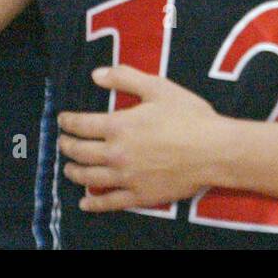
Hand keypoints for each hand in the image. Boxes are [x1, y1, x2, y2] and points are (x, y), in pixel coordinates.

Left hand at [56, 65, 223, 211]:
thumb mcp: (159, 88)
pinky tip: (85, 203)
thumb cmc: (189, 116)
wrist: (213, 150)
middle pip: (81, 152)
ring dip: (74, 172)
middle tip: (63, 143)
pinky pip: (109, 202)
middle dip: (67, 146)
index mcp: (119, 126)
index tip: (63, 120)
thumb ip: (126, 78)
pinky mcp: (138, 195)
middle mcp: (116, 153)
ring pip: (89, 178)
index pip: (82, 124)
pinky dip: (93, 203)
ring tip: (69, 168)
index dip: (68, 122)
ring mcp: (125, 177)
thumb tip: (96, 74)